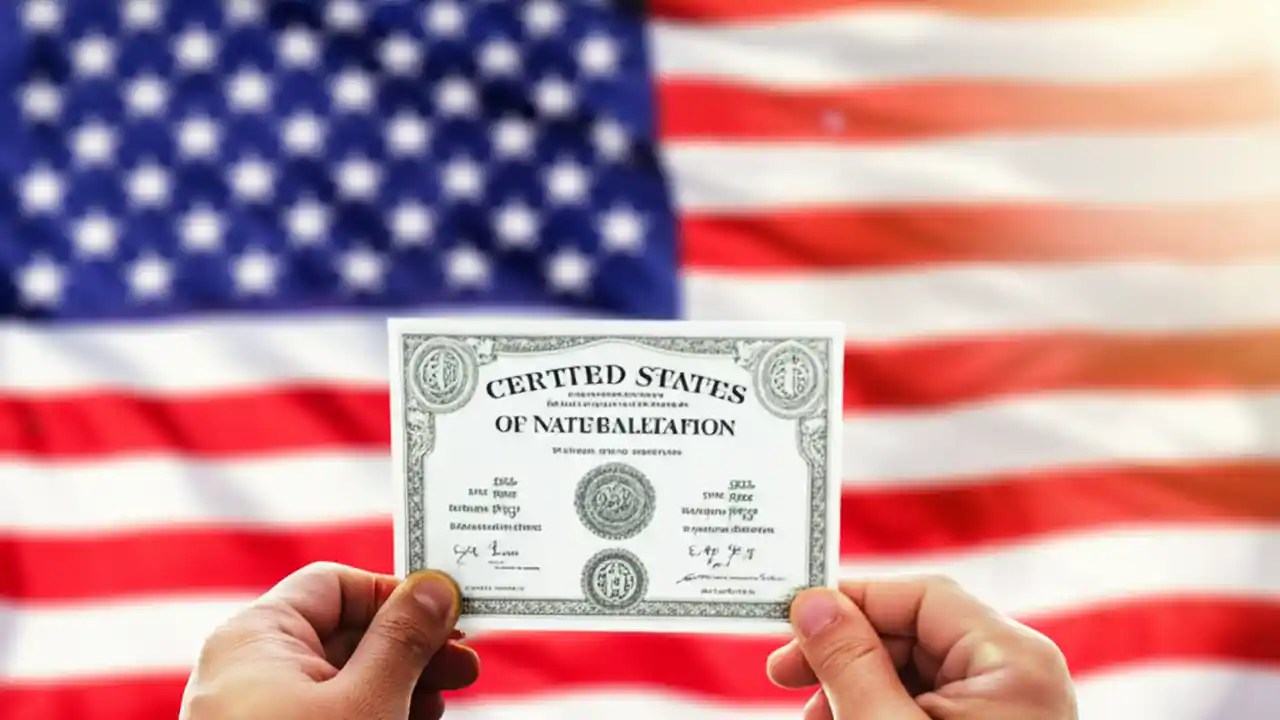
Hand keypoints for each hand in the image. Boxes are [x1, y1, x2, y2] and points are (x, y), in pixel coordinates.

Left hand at [179, 562, 478, 719]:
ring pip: (340, 677)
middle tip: (465, 663)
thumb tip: (436, 584)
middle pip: (342, 631)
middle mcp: (248, 670)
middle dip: (409, 646)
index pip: (335, 586)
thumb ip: (404, 639)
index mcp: (256, 638)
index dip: (397, 594)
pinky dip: (372, 712)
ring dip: (400, 682)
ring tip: (445, 701)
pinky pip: (326, 713)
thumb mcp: (368, 702)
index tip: (451, 616)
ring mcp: (255, 714)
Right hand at [768, 576, 1075, 719]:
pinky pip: (925, 706)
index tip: (790, 621)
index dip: (850, 601)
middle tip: (783, 677)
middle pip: (913, 633)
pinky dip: (877, 713)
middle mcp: (1017, 676)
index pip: (919, 597)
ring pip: (914, 671)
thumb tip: (813, 604)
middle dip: (844, 654)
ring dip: (852, 688)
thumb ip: (849, 664)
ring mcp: (1006, 710)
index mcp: (1011, 660)